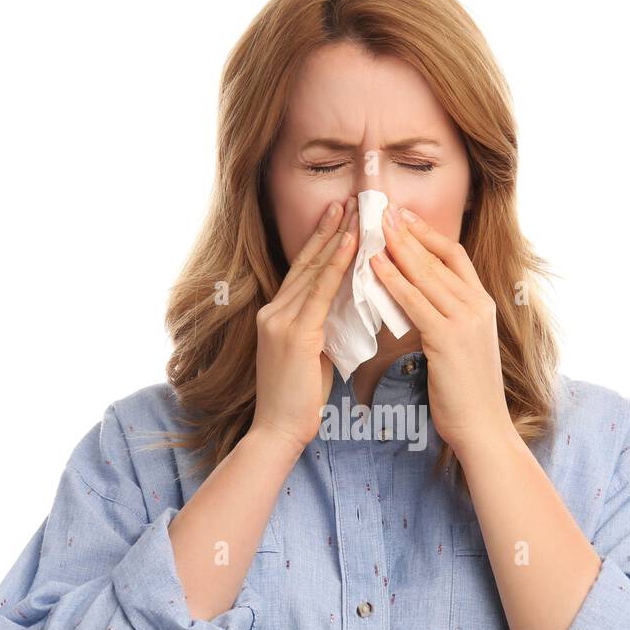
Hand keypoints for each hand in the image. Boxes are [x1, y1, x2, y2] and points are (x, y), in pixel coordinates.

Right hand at [250, 196, 358, 450]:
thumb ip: (322, 327)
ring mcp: (280, 321)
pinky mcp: (293, 334)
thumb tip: (345, 307)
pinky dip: (336, 266)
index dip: (322, 241)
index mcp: (276, 315)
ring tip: (356, 211)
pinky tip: (352, 245)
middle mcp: (273, 311)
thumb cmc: (299, 398)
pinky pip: (320, 293)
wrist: (278, 430)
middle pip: (306, 261)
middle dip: (331, 228)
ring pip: (314, 270)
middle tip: (351, 199)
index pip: (303, 270)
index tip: (340, 215)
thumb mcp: (311, 354)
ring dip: (338, 238)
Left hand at [370, 203, 514, 459]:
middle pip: (439, 257)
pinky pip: (416, 302)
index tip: (403, 217)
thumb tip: (419, 303)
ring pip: (427, 274)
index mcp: (482, 305)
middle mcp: (478, 306)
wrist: (482, 428)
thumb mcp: (460, 348)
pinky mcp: (449, 339)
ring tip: (374, 228)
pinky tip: (375, 266)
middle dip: (408, 232)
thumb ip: (444, 320)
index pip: (454, 256)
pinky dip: (394, 281)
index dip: (427, 234)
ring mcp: (466, 320)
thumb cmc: (466, 395)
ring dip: (398, 248)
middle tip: (382, 210)